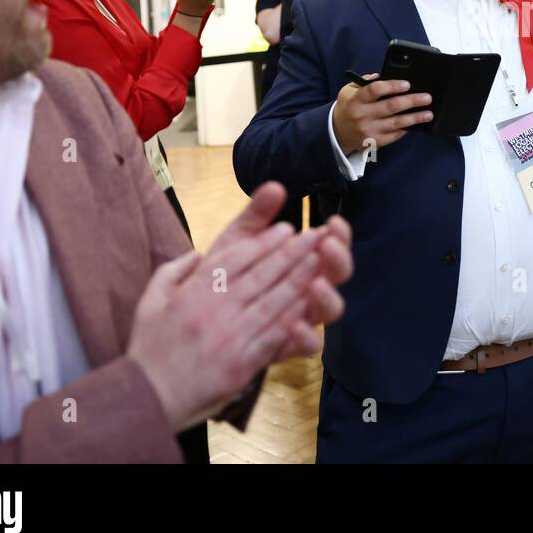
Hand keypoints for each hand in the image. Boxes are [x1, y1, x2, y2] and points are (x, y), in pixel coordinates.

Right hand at [127, 182, 351, 431]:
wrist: (147, 399)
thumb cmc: (149, 350)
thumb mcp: (150, 302)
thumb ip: (173, 271)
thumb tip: (197, 252)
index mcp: (191, 293)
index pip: (235, 260)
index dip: (264, 242)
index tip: (286, 230)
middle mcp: (212, 311)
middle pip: (260, 275)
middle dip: (290, 253)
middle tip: (312, 236)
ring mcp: (228, 337)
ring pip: (271, 301)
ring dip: (298, 279)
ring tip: (318, 260)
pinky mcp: (241, 364)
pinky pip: (272, 335)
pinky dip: (293, 317)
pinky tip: (310, 303)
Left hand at [205, 185, 352, 359]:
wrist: (193, 324)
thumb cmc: (222, 278)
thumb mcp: (236, 242)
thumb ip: (255, 215)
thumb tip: (275, 187)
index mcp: (302, 260)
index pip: (331, 244)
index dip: (339, 234)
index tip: (333, 223)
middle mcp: (309, 288)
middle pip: (337, 274)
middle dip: (338, 259)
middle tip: (328, 246)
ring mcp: (302, 317)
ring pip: (330, 310)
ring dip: (328, 296)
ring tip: (316, 284)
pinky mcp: (288, 346)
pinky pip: (308, 346)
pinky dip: (306, 337)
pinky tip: (295, 327)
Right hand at [332, 74, 433, 155]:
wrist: (337, 132)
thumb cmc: (348, 108)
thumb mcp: (348, 91)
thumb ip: (364, 81)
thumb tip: (380, 75)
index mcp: (356, 99)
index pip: (374, 90)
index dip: (392, 86)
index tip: (407, 84)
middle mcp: (362, 115)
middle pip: (391, 106)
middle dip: (411, 101)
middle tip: (427, 97)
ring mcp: (369, 130)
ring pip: (397, 123)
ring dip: (415, 118)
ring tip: (428, 113)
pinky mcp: (375, 142)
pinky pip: (395, 135)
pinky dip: (407, 129)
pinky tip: (416, 124)